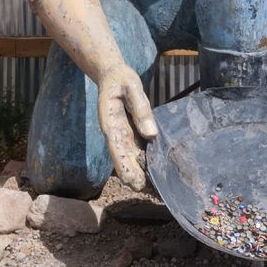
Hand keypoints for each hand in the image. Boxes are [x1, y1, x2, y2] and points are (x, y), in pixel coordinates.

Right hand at [95, 63, 157, 190]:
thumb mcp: (131, 86)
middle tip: (148, 192)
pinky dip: (144, 161)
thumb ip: (140, 108)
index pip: (116, 148)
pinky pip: (136, 150)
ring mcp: (121, 135)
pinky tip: (156, 171)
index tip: (133, 182)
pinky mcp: (129, 134)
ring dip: (140, 172)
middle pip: (123, 159)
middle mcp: (114, 133)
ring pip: (130, 158)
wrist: (112, 75)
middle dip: (134, 176)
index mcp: (110, 122)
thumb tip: (151, 134)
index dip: (124, 166)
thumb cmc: (120, 78)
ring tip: (155, 188)